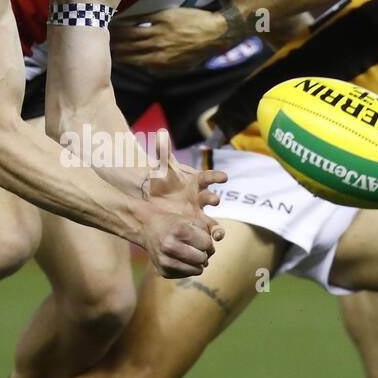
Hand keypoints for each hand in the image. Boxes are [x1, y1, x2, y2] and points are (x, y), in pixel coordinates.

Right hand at [110, 8, 227, 71]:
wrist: (213, 33)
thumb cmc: (198, 52)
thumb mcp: (181, 67)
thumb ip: (162, 69)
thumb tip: (147, 68)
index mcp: (159, 61)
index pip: (134, 60)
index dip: (120, 58)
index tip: (111, 56)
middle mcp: (156, 47)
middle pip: (129, 46)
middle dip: (114, 45)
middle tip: (103, 42)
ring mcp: (158, 31)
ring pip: (132, 32)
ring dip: (117, 31)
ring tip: (107, 29)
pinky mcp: (162, 17)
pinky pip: (141, 19)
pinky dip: (129, 19)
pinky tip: (120, 18)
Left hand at [137, 129, 227, 276]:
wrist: (154, 198)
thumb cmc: (162, 181)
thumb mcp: (162, 167)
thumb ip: (163, 151)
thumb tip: (161, 132)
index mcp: (196, 182)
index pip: (208, 177)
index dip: (216, 177)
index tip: (223, 177)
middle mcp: (200, 197)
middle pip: (210, 198)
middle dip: (213, 199)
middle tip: (214, 200)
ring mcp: (198, 213)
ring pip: (211, 220)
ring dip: (217, 228)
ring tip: (218, 235)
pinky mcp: (194, 226)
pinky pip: (204, 233)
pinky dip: (208, 238)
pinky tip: (210, 245)